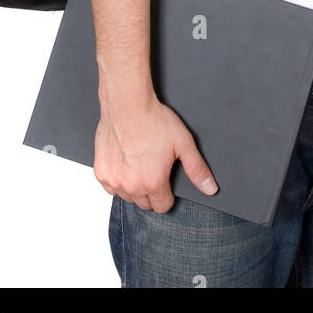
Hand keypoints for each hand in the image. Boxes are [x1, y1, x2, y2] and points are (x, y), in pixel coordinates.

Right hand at [93, 94, 216, 212]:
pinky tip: (127, 164)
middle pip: (145, 204)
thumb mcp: (184, 144)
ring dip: (135, 188)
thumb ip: (197, 170)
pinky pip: (111, 188)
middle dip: (152, 192)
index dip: (168, 195)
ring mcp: (113, 181)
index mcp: (153, 183)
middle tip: (155, 170)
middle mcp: (131, 187)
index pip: (163, 206)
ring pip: (127, 197)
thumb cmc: (154, 121)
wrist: (127, 106)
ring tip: (141, 165)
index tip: (167, 181)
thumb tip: (211, 189)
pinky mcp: (101, 173)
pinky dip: (119, 181)